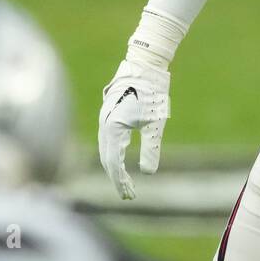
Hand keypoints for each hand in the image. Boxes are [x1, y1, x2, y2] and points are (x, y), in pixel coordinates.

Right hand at [98, 55, 170, 199]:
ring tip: (126, 182)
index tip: (130, 195)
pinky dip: (112, 154)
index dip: (121, 181)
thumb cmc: (152, 92)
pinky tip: (121, 160)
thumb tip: (149, 173)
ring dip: (114, 167)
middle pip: (106, 159)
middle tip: (130, 194)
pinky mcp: (108, 115)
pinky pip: (106, 140)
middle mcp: (104, 125)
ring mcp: (104, 119)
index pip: (114, 162)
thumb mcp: (156, 122)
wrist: (145, 64)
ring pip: (105, 150)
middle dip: (117, 178)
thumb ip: (151, 148)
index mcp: (113, 128)